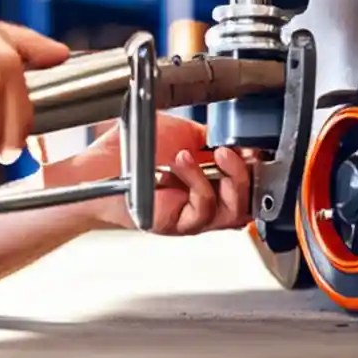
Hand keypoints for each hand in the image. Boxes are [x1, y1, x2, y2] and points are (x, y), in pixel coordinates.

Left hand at [72, 114, 251, 234]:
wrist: (100, 166)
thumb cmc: (132, 152)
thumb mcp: (181, 134)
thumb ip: (209, 136)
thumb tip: (233, 133)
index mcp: (210, 180)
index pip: (249, 182)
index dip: (257, 165)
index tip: (254, 146)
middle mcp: (206, 202)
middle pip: (249, 202)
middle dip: (248, 174)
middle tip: (236, 151)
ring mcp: (193, 216)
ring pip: (234, 212)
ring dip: (230, 178)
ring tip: (214, 153)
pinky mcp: (177, 223)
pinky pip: (203, 211)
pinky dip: (199, 185)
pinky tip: (183, 163)